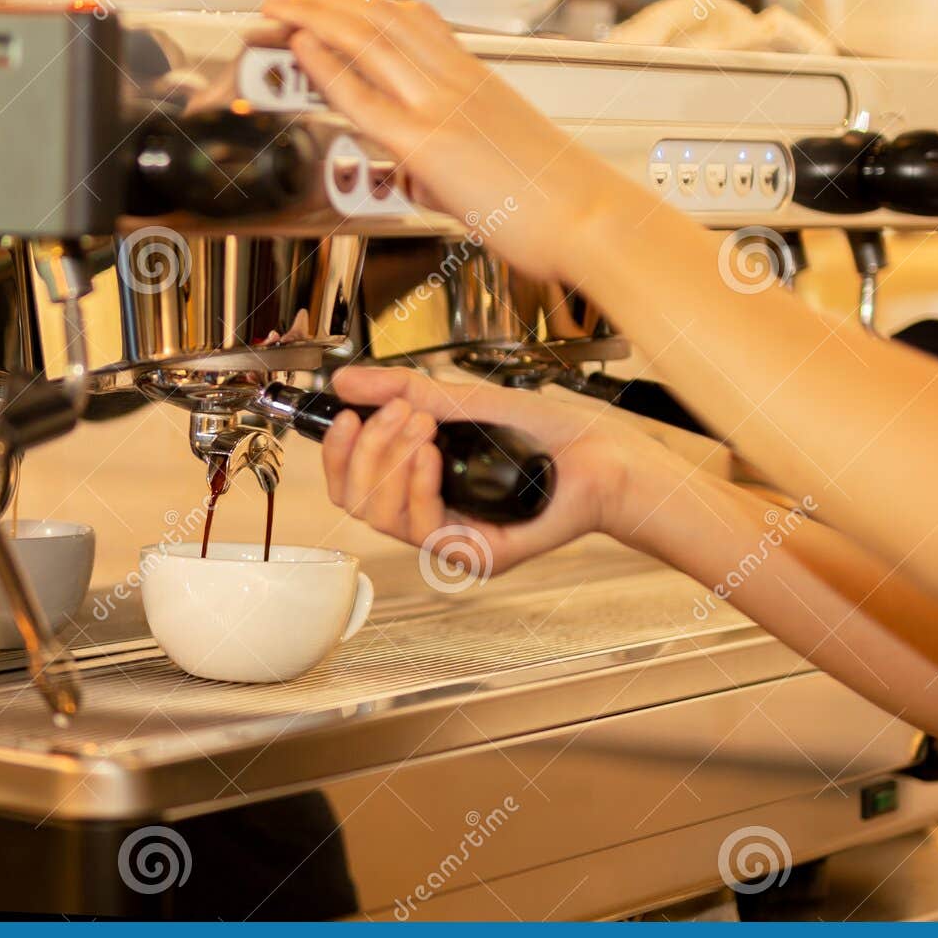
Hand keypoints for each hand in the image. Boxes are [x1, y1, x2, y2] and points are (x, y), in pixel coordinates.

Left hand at [259, 0, 659, 283]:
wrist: (590, 219)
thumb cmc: (561, 204)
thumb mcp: (505, 162)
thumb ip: (453, 160)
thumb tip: (423, 174)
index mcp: (482, 83)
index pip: (416, 23)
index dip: (369, 7)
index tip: (341, 4)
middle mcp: (460, 83)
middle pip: (383, 19)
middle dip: (330, 3)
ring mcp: (442, 108)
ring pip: (367, 40)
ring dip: (316, 17)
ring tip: (282, 9)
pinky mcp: (428, 144)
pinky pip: (363, 95)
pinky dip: (325, 66)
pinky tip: (301, 49)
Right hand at [320, 366, 652, 578]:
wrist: (599, 454)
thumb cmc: (544, 432)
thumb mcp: (466, 399)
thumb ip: (406, 390)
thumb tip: (346, 381)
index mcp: (421, 484)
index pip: (352, 482)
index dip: (338, 451)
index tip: (346, 414)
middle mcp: (431, 517)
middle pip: (356, 500)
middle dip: (367, 449)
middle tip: (400, 413)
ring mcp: (452, 540)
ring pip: (380, 515)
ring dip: (390, 461)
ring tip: (421, 425)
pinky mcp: (476, 556)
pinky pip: (421, 528)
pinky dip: (417, 485)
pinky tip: (430, 455)